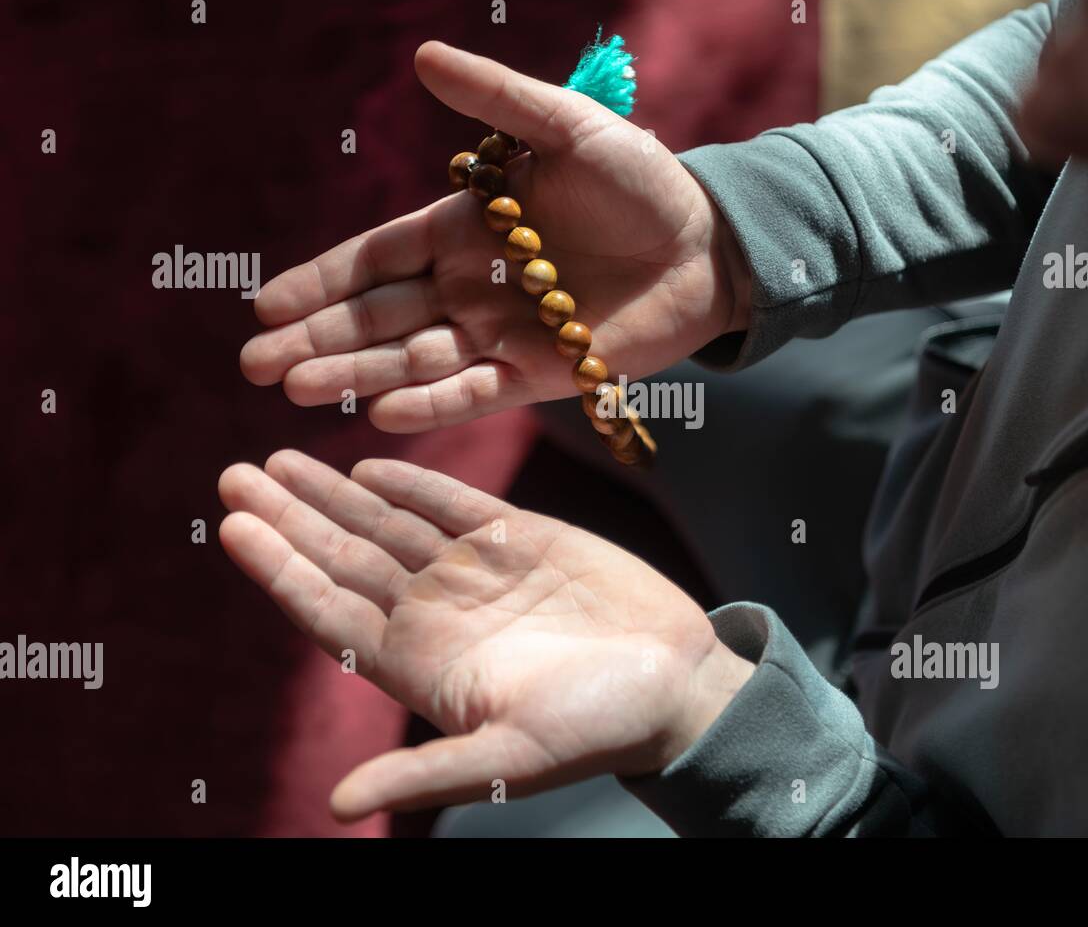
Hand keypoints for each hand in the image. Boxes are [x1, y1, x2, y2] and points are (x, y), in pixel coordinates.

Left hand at [217, 450, 754, 818]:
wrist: (679, 686)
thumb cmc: (596, 730)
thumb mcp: (507, 757)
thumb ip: (423, 771)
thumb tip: (335, 804)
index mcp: (421, 663)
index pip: (329, 611)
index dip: (278, 569)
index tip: (232, 526)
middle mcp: (437, 612)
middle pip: (343, 557)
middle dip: (289, 517)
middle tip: (235, 474)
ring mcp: (476, 572)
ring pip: (386, 523)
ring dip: (332, 493)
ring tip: (280, 458)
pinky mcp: (523, 538)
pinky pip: (452, 503)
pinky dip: (411, 481)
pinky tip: (368, 464)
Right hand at [240, 41, 750, 432]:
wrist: (710, 244)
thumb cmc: (642, 181)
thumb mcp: (568, 129)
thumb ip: (498, 100)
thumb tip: (422, 55)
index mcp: (465, 228)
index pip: (376, 259)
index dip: (320, 281)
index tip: (264, 305)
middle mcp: (471, 286)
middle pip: (377, 317)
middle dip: (316, 340)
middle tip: (255, 366)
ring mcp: (501, 334)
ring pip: (413, 359)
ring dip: (356, 375)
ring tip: (297, 390)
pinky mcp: (540, 375)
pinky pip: (474, 392)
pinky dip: (431, 402)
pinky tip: (382, 410)